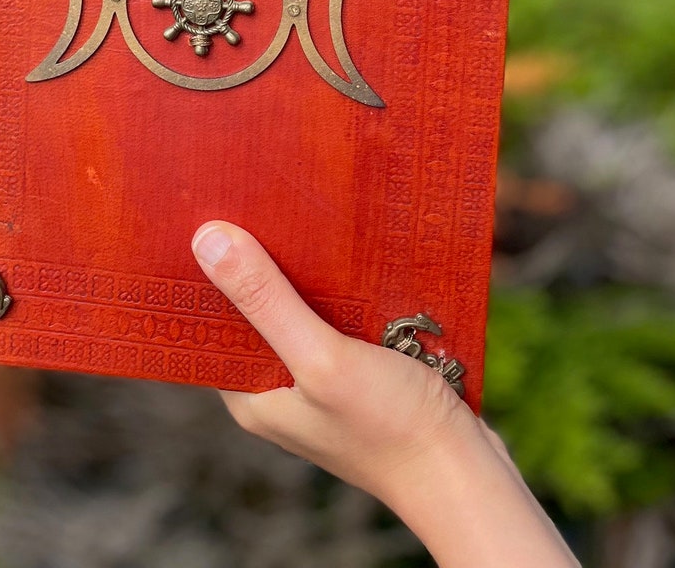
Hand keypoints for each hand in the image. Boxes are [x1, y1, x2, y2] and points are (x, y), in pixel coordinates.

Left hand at [192, 221, 579, 567]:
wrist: (468, 477)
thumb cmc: (391, 428)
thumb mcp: (322, 357)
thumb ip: (266, 301)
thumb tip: (206, 240)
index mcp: (253, 395)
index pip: (212, 324)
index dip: (208, 273)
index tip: (206, 216)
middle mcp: (281, 391)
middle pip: (258, 312)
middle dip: (260, 262)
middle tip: (258, 198)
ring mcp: (323, 385)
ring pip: (303, 311)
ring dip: (307, 271)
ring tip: (303, 210)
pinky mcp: (362, 376)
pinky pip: (342, 321)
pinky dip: (345, 291)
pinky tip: (353, 253)